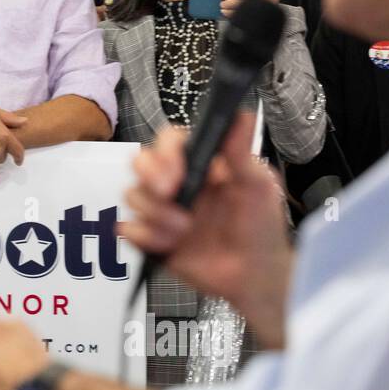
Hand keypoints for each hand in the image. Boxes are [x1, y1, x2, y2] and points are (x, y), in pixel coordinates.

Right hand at [119, 112, 292, 347]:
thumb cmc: (261, 227)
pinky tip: (168, 245)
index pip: (168, 142)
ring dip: (155, 213)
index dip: (165, 152)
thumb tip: (241, 113)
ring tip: (183, 231)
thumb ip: (241, 151)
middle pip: (139, 162)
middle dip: (149, 177)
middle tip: (169, 194)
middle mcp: (176, 182)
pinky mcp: (152, 238)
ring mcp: (162, 210)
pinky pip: (127, 229)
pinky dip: (144, 236)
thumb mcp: (257, 186)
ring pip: (132, 195)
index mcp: (199, 164)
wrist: (255, 276)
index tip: (177, 172)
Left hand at [220, 0, 278, 17]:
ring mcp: (263, 13)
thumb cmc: (263, 5)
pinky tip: (225, 11)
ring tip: (223, 4)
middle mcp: (269, 3)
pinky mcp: (256, 22)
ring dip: (229, 4)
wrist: (272, 21)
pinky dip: (230, 13)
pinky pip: (241, 18)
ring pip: (244, 6)